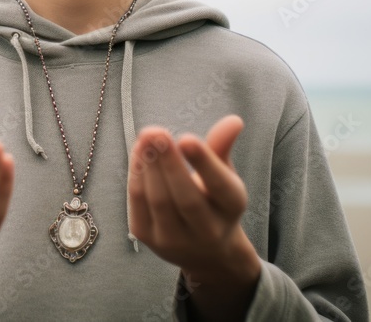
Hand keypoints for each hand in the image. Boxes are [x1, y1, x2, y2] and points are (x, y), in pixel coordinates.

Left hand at [127, 115, 260, 318]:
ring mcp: (176, 240)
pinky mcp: (148, 239)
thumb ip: (221, 148)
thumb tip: (234, 120)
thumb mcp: (223, 175)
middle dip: (169, 164)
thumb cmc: (212, 201)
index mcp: (231, 209)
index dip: (204, 163)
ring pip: (159, 202)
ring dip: (149, 167)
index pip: (220, 188)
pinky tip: (137, 153)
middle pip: (187, 198)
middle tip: (155, 132)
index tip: (187, 137)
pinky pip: (139, 205)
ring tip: (144, 138)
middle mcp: (208, 231)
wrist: (204, 251)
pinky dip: (136, 176)